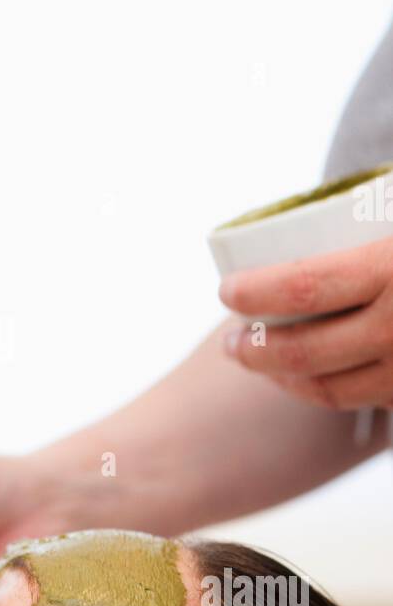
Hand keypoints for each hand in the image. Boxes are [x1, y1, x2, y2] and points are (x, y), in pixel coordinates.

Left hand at [219, 238, 392, 408]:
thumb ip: (363, 221)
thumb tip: (312, 204)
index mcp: (392, 269)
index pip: (302, 288)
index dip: (253, 293)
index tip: (228, 291)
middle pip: (303, 351)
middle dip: (254, 350)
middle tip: (232, 342)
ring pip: (328, 389)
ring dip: (284, 379)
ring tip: (263, 364)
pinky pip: (363, 402)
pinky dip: (326, 390)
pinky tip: (313, 378)